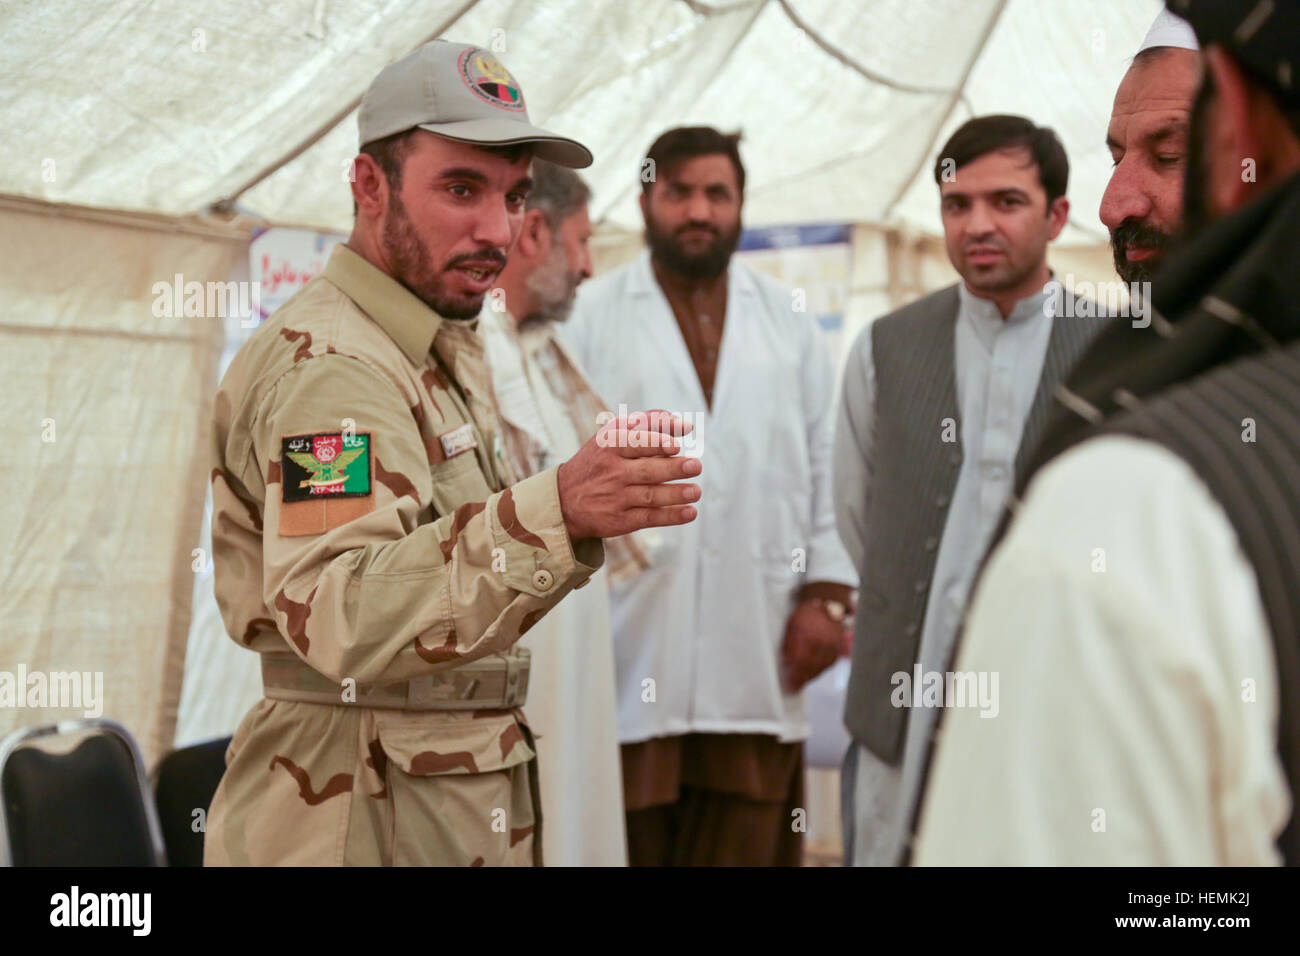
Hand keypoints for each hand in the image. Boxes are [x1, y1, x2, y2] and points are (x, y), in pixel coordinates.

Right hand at [556, 409, 700, 539]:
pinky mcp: (620, 520)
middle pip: (646, 470)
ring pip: (650, 496)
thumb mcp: (612, 435)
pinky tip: (689, 512)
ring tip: (695, 491)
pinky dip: (671, 516)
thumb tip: (685, 425)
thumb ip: (648, 423)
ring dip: (675, 494)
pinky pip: (649, 518)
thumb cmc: (600, 460)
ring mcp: (616, 498)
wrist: (564, 499)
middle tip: (695, 465)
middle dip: (672, 468)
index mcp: (610, 446)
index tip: (675, 446)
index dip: (656, 443)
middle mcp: (612, 472)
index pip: (635, 442)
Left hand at [780, 599, 847, 692]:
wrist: (829, 604)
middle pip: (811, 665)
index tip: (789, 683)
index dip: (794, 673)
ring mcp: (832, 644)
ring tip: (801, 683)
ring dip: (810, 677)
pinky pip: (829, 664)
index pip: (800, 658)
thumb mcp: (792, 624)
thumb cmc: (806, 614)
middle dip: (801, 678)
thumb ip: (789, 643)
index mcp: (807, 632)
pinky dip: (819, 670)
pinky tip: (812, 674)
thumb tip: (786, 662)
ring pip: (821, 666)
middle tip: (793, 687)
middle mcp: (822, 639)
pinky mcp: (839, 647)